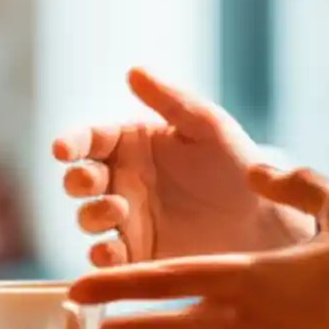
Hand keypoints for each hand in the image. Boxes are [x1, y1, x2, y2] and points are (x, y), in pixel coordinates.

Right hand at [52, 68, 312, 265]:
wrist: (266, 223)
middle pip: (80, 180)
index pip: (90, 140)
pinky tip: (110, 251)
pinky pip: (105, 257)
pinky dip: (100, 256)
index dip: (71, 142)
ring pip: (87, 217)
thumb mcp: (207, 126)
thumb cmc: (238, 166)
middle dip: (76, 179)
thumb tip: (134, 70)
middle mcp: (122, 181)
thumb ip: (170, 100)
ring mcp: (127, 221)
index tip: (63, 148)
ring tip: (117, 209)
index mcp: (132, 146)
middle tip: (90, 180)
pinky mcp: (136, 257)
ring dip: (91, 214)